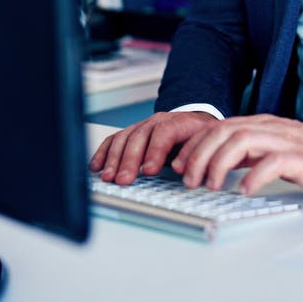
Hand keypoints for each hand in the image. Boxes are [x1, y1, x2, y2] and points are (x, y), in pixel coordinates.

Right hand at [88, 111, 218, 184]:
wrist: (193, 123)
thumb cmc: (199, 137)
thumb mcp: (205, 144)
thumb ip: (196, 156)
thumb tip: (185, 171)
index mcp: (179, 122)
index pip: (164, 133)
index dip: (155, 151)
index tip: (149, 171)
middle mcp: (158, 121)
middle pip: (140, 136)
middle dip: (129, 160)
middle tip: (123, 180)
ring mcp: (143, 126)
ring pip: (124, 138)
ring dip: (114, 159)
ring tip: (108, 177)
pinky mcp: (132, 133)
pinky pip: (114, 139)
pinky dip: (104, 152)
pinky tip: (97, 166)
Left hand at [171, 115, 302, 199]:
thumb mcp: (275, 150)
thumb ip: (250, 152)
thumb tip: (219, 163)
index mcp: (262, 125)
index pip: (219, 127)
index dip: (195, 145)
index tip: (179, 165)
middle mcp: (271, 128)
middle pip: (225, 131)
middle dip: (199, 154)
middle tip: (188, 180)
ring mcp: (286, 141)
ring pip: (242, 140)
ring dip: (219, 163)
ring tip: (210, 185)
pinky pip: (273, 162)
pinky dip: (253, 175)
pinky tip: (244, 190)